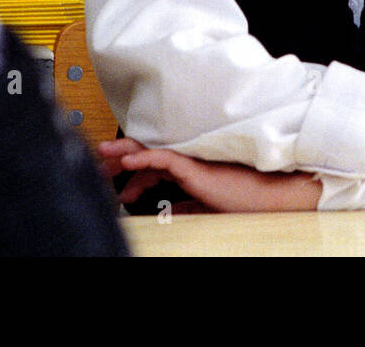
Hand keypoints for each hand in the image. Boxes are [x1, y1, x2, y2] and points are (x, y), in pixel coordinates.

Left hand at [98, 138, 321, 212]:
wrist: (264, 197)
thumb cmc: (242, 199)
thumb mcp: (206, 206)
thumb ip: (187, 206)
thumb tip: (170, 212)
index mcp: (188, 169)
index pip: (152, 166)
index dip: (132, 172)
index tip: (115, 185)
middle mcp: (185, 160)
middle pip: (146, 154)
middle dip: (120, 159)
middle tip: (100, 167)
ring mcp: (189, 161)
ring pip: (149, 151)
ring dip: (124, 155)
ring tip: (104, 158)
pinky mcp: (194, 166)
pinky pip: (163, 158)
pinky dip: (143, 158)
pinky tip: (127, 163)